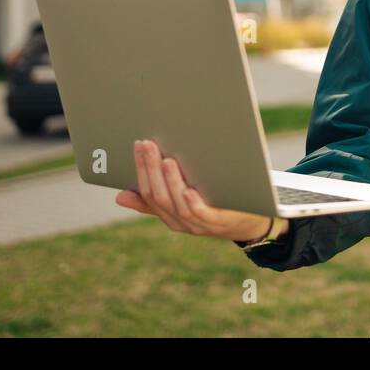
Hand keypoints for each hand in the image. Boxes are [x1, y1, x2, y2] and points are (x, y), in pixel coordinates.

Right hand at [115, 139, 284, 243]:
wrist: (250, 222)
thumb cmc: (214, 205)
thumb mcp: (182, 202)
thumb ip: (155, 199)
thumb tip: (119, 197)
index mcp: (168, 215)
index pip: (147, 193)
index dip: (140, 169)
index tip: (138, 145)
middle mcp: (180, 222)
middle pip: (159, 196)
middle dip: (151, 169)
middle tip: (148, 144)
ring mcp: (199, 224)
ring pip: (178, 204)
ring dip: (170, 182)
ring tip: (166, 160)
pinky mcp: (218, 223)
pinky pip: (202, 214)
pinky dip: (192, 203)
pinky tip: (188, 189)